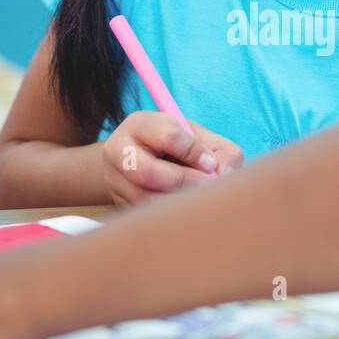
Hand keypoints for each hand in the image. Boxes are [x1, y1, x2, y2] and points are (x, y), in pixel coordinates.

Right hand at [101, 113, 242, 206]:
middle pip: (145, 171)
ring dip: (176, 201)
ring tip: (194, 197)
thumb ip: (222, 153)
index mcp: (140, 124)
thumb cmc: (179, 148)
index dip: (194, 151)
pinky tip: (181, 207)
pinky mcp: (117, 204)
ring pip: (145, 199)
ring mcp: (113, 179)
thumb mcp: (201, 140)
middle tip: (203, 186)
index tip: (209, 163)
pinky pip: (144, 215)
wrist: (142, 161)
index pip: (167, 135)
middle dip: (182, 181)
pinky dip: (168, 214)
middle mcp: (118, 149)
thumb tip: (225, 175)